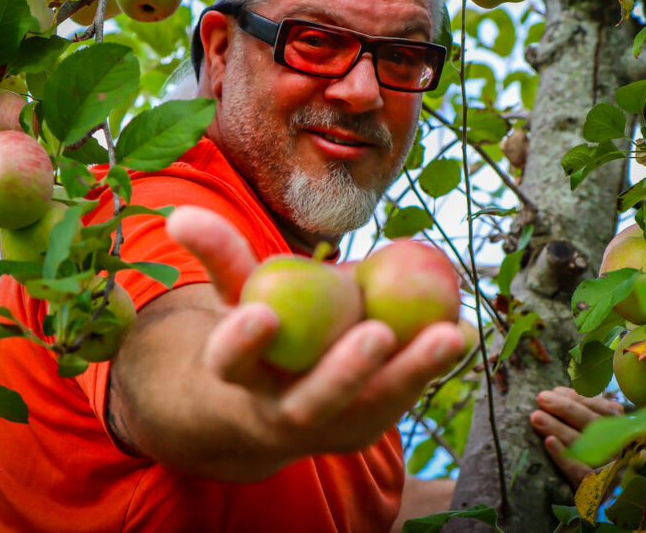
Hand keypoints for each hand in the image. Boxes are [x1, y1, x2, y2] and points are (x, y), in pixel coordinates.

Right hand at [164, 206, 465, 463]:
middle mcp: (281, 414)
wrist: (265, 405)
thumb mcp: (235, 296)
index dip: (243, 342)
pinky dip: (435, 367)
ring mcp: (328, 428)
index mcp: (239, 379)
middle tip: (379, 333)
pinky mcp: (367, 426)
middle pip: (312, 402)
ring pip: (371, 408)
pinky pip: (404, 398)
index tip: (261, 316)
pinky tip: (467, 330)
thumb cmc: (255, 335)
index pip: (232, 363)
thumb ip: (218, 257)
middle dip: (344, 372)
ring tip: (450, 333)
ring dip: (412, 373)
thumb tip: (178, 215)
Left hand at [530, 386, 622, 487]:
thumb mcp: (591, 431)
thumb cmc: (587, 455)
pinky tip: (549, 442)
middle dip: (566, 409)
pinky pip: (581, 472)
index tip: (555, 391)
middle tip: (541, 398)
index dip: (580, 399)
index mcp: (625, 432)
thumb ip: (583, 410)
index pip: (606, 410)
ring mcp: (614, 472)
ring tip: (536, 417)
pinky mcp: (599, 491)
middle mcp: (624, 451)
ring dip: (559, 428)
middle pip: (595, 426)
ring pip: (586, 446)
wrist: (591, 497)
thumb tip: (558, 392)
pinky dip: (564, 456)